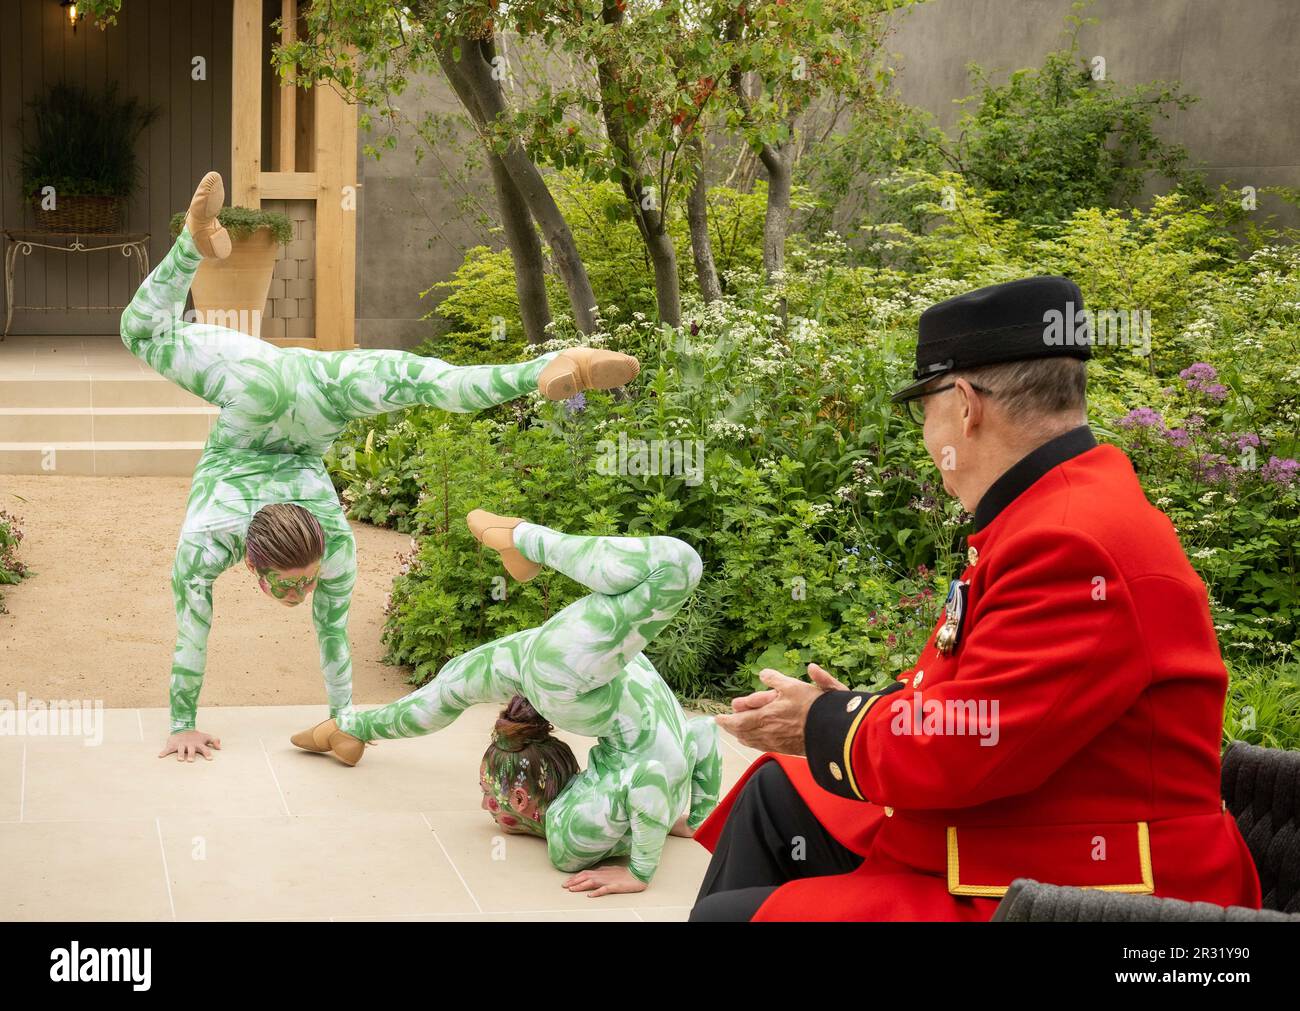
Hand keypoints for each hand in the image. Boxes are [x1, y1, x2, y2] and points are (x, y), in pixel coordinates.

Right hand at [159, 730, 221, 762]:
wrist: (183, 729)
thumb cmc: (196, 737)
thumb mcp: (206, 737)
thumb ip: (215, 740)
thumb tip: (220, 747)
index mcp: (198, 744)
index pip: (204, 749)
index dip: (207, 753)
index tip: (210, 759)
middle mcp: (190, 745)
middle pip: (191, 750)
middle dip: (191, 754)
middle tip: (191, 760)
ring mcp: (181, 744)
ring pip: (180, 749)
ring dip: (180, 754)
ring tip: (180, 759)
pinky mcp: (173, 744)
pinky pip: (168, 749)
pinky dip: (164, 752)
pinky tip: (160, 755)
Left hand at [561, 865, 647, 897]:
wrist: (639, 874)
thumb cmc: (626, 873)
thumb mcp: (611, 870)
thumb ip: (602, 871)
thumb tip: (593, 872)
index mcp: (602, 871)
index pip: (585, 873)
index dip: (575, 877)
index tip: (567, 881)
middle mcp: (603, 874)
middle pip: (585, 876)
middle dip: (574, 881)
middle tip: (564, 885)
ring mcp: (609, 880)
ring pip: (592, 882)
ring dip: (581, 886)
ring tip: (572, 889)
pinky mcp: (615, 887)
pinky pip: (605, 889)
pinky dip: (596, 892)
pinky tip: (590, 895)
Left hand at [715, 662, 844, 755]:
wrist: (833, 731)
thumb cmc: (812, 705)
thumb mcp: (792, 685)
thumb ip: (774, 679)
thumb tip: (762, 674)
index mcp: (765, 716)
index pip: (738, 720)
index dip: (726, 720)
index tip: (718, 717)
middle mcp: (767, 731)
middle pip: (742, 732)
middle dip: (731, 727)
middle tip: (724, 723)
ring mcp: (775, 741)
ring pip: (752, 740)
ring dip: (741, 735)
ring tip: (735, 732)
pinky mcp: (785, 748)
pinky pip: (762, 746)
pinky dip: (753, 742)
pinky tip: (752, 740)